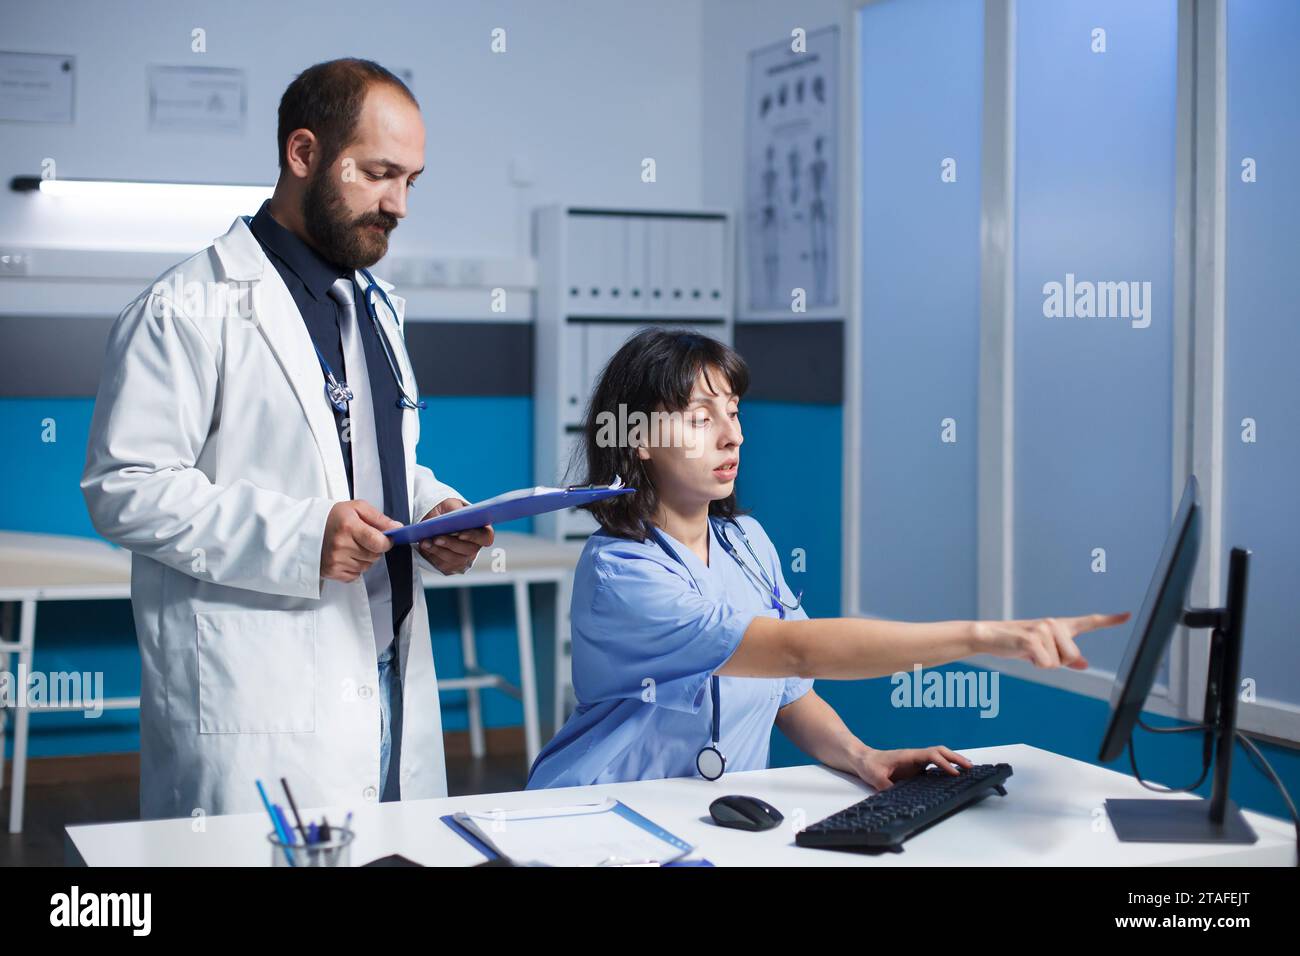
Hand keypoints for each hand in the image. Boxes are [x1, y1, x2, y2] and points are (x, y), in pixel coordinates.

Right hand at [320, 499, 398, 582]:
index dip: (386, 542)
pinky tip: (345, 556)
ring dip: (364, 558)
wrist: (306, 528)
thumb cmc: (333, 517)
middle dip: (374, 548)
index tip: (385, 538)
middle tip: (362, 539)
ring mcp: (335, 560)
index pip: (379, 542)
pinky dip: (354, 567)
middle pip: (375, 556)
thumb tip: (397, 528)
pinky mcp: (331, 571)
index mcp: (348, 526)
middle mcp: (341, 545)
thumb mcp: (357, 508)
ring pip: (366, 566)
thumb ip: (379, 518)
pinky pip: (355, 575)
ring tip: (351, 546)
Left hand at [415, 498, 493, 574]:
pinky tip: (425, 546)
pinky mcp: (451, 566)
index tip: (460, 534)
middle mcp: (475, 546)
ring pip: (455, 559)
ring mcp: (464, 558)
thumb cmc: (445, 511)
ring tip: (426, 542)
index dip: (475, 537)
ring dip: (439, 551)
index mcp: (481, 530)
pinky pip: (443, 565)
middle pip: (469, 550)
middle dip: (451, 544)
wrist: (433, 521)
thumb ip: (455, 510)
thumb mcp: (450, 505)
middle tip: (437, 538)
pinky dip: (432, 556)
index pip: (486, 537)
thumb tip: (456, 517)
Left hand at [849, 745, 973, 790]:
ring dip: (954, 760)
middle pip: (940, 751)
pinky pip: (934, 764)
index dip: (944, 763)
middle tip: (971, 767)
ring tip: (969, 769)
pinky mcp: (915, 767)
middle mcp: (915, 756)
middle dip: (956, 758)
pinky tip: (954, 774)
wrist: (862, 759)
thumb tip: (896, 794)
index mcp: (908, 755)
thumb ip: (886, 785)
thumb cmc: (869, 765)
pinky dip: (946, 766)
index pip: (931, 755)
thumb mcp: (874, 776)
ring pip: (939, 756)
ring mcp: (916, 760)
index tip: (955, 773)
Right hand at [974, 612, 1130, 669]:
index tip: (1127, 615)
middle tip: (1037, 653)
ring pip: (1059, 662)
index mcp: (1059, 625)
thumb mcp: (1043, 650)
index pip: (1088, 621)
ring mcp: (1044, 629)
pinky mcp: (1033, 639)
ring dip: (1043, 663)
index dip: (1110, 620)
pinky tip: (1023, 654)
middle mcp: (1054, 623)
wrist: (989, 636)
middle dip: (1057, 661)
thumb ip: (1065, 657)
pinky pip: (1046, 663)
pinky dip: (1035, 664)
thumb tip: (1083, 663)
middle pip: (1073, 655)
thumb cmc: (1017, 643)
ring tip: (1028, 652)